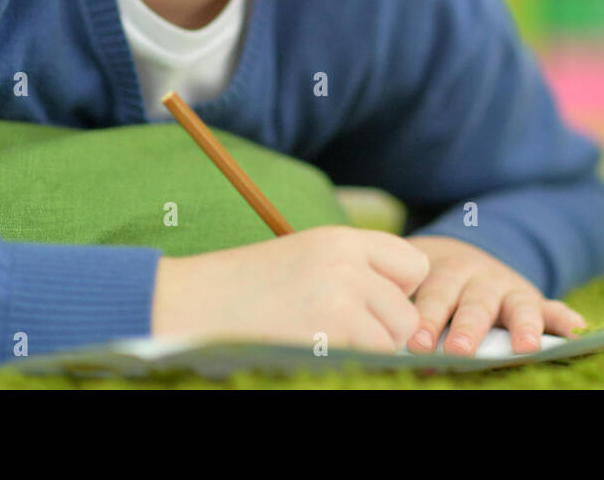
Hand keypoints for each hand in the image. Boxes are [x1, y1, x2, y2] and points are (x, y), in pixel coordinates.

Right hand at [151, 225, 428, 352]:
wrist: (190, 307)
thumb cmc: (243, 290)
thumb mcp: (303, 258)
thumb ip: (353, 269)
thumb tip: (402, 305)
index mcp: (340, 239)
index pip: (413, 263)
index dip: (399, 291)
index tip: (374, 307)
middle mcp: (347, 263)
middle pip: (407, 309)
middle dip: (385, 330)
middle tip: (345, 337)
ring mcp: (340, 298)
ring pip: (394, 338)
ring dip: (371, 350)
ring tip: (328, 344)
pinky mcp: (330, 334)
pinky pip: (372, 358)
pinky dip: (355, 363)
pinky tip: (320, 354)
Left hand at [403, 235, 586, 355]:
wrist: (458, 254)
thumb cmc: (428, 282)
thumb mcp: (414, 285)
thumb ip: (405, 311)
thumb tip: (389, 351)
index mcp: (443, 272)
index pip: (432, 296)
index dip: (424, 320)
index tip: (415, 345)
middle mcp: (478, 278)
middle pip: (472, 303)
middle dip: (467, 328)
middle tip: (458, 351)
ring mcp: (509, 289)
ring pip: (517, 306)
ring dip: (521, 327)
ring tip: (524, 347)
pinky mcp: (534, 301)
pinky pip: (552, 309)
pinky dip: (565, 319)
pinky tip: (578, 331)